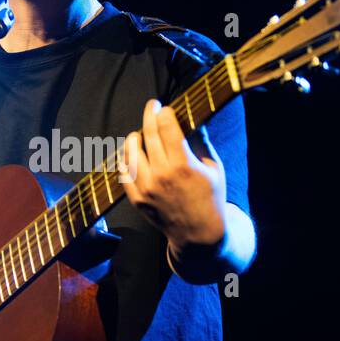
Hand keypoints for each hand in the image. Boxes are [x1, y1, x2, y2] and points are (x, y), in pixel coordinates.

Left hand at [121, 98, 227, 251]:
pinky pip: (124, 172)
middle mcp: (162, 175)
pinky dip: (127, 160)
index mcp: (184, 165)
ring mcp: (147, 188)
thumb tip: (194, 117)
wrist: (198, 234)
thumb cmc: (211, 197)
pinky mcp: (137, 200)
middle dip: (150, 115)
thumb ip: (202, 142)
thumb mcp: (214, 168)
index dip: (164, 113)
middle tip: (152, 106)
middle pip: (148, 134)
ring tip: (140, 133)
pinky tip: (133, 154)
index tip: (165, 107)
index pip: (167, 127)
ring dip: (135, 137)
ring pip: (131, 152)